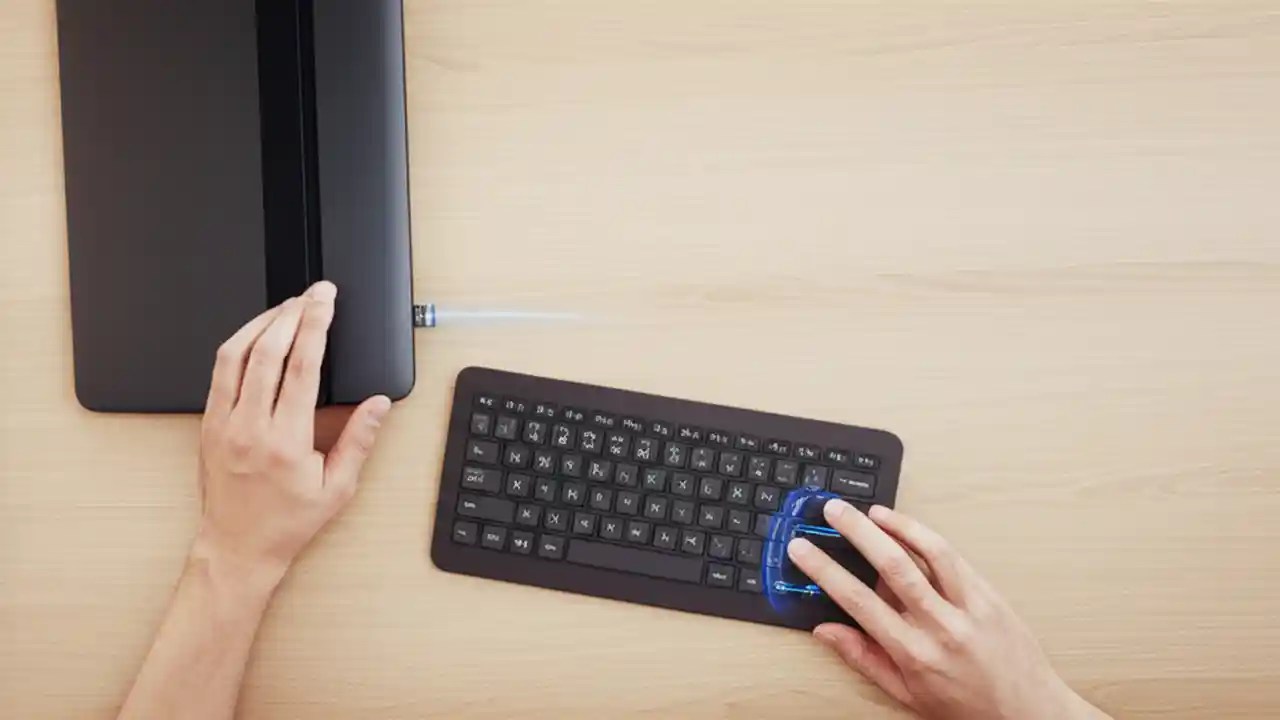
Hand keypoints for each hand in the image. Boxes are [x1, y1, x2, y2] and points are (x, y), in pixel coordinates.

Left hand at [193, 281, 391, 588]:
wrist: (238, 547)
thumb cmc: (287, 523)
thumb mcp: (337, 488)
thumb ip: (359, 440)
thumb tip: (379, 404)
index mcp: (287, 441)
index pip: (302, 366)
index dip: (316, 325)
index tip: (325, 301)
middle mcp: (250, 427)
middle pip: (268, 351)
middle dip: (292, 313)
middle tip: (312, 294)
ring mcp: (223, 424)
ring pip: (236, 355)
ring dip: (262, 323)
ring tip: (286, 307)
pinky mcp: (208, 425)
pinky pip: (218, 372)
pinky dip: (238, 345)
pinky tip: (256, 336)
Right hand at [788, 501, 1108, 719]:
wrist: (1030, 713)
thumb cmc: (968, 709)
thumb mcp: (907, 695)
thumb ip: (864, 659)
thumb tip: (826, 632)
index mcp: (914, 654)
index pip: (859, 603)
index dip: (825, 572)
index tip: (803, 550)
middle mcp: (941, 626)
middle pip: (892, 567)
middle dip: (857, 533)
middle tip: (833, 510)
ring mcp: (969, 607)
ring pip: (929, 553)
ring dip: (896, 525)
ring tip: (869, 510)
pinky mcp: (990, 594)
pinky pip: (955, 557)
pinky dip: (927, 536)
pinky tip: (906, 526)